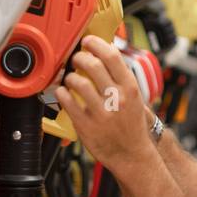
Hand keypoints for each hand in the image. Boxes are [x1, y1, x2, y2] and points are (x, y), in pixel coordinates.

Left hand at [54, 35, 157, 179]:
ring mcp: (101, 112)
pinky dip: (62, 93)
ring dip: (70, 76)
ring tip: (70, 78)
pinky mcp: (87, 125)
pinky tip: (63, 92)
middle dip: (80, 57)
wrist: (132, 154)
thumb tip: (107, 54)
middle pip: (92, 65)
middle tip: (76, 58)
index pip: (112, 56)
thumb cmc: (132, 125)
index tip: (88, 41)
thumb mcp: (134, 98)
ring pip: (78, 82)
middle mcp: (117, 98)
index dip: (96, 44)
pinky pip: (68, 102)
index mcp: (130, 88)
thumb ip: (121, 78)